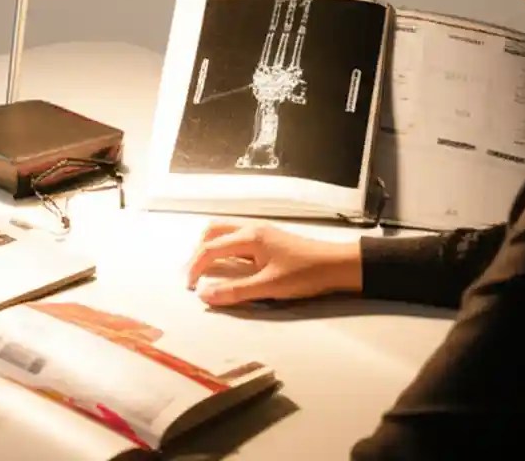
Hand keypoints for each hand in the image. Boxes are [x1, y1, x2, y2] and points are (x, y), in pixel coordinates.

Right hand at [185, 220, 362, 306]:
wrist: (336, 265)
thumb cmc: (304, 274)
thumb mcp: (269, 287)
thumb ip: (235, 291)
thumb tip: (205, 296)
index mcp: (249, 237)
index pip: (210, 248)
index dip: (195, 267)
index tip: (189, 287)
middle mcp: (251, 228)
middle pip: (212, 231)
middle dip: (197, 252)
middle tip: (192, 274)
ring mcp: (260, 231)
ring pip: (224, 231)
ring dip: (210, 247)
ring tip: (205, 269)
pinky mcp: (268, 238)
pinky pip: (236, 236)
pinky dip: (223, 247)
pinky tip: (228, 264)